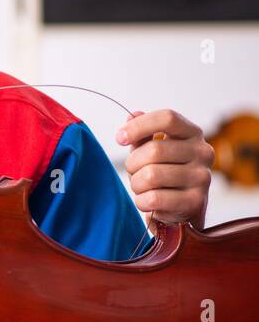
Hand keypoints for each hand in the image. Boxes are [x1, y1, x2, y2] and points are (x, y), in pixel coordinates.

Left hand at [117, 109, 213, 226]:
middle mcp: (202, 153)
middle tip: (133, 171)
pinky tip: (147, 200)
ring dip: (136, 184)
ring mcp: (202, 177)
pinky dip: (142, 201)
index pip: (167, 118)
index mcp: (193, 133)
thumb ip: (143, 132)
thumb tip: (131, 115)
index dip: (139, 126)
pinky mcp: (196, 201)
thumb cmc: (165, 170)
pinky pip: (154, 198)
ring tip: (141, 186)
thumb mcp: (153, 147)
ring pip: (151, 176)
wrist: (182, 205)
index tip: (120, 138)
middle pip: (154, 150)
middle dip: (132, 163)